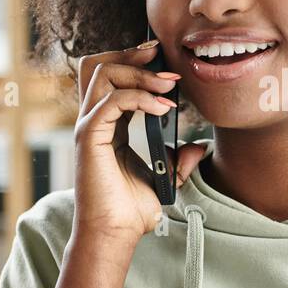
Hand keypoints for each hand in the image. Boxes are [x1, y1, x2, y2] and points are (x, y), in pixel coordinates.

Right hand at [72, 40, 207, 244]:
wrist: (115, 234)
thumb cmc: (131, 211)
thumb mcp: (165, 180)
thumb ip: (179, 160)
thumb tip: (198, 146)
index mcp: (108, 126)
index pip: (112, 78)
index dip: (136, 62)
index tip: (164, 60)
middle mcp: (93, 121)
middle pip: (99, 66)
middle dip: (130, 53)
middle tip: (161, 55)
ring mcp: (89, 127)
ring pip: (102, 74)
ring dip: (138, 73)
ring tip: (168, 86)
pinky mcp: (90, 137)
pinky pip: (112, 101)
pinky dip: (140, 98)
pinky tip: (163, 109)